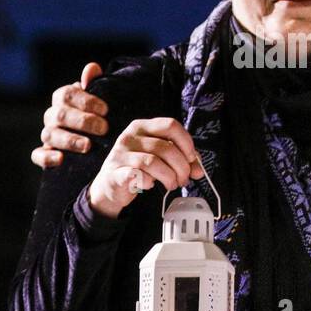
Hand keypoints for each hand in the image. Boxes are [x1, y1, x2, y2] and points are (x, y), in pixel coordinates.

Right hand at [31, 63, 108, 167]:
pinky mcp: (45, 154)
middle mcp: (52, 115)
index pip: (67, 94)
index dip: (85, 101)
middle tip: (104, 128)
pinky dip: (46, 157)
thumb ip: (95, 84)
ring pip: (49, 135)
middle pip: (60, 115)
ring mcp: (48, 135)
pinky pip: (38, 155)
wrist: (94, 141)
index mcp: (63, 99)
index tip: (106, 110)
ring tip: (88, 146)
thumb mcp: (99, 100)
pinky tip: (61, 159)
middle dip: (82, 121)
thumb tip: (92, 68)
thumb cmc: (97, 115)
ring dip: (69, 140)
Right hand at [87, 118, 205, 218]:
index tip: (192, 158)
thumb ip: (180, 158)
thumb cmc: (138, 167)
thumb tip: (199, 170)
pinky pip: (139, 176)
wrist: (110, 185)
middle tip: (184, 178)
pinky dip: (150, 182)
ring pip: (154, 162)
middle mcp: (130, 136)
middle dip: (181, 166)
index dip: (186, 142)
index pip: (170, 125)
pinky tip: (150, 185)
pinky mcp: (116, 173)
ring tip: (172, 184)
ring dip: (169, 177)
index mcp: (143, 126)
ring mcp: (121, 154)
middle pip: (165, 147)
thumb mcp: (159, 157)